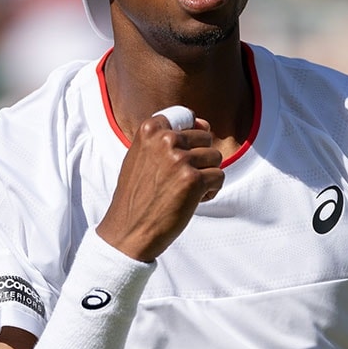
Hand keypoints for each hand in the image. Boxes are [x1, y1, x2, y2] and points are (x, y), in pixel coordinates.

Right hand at [97, 112, 224, 262]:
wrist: (128, 230)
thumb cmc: (138, 195)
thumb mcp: (142, 156)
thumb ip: (167, 137)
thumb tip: (205, 124)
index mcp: (150, 129)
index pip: (188, 117)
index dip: (190, 138)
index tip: (178, 158)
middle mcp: (165, 139)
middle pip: (206, 139)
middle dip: (201, 159)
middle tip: (181, 180)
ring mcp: (180, 159)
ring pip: (216, 158)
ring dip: (207, 176)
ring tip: (186, 191)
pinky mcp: (193, 180)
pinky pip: (219, 177)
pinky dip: (210, 191)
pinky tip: (191, 201)